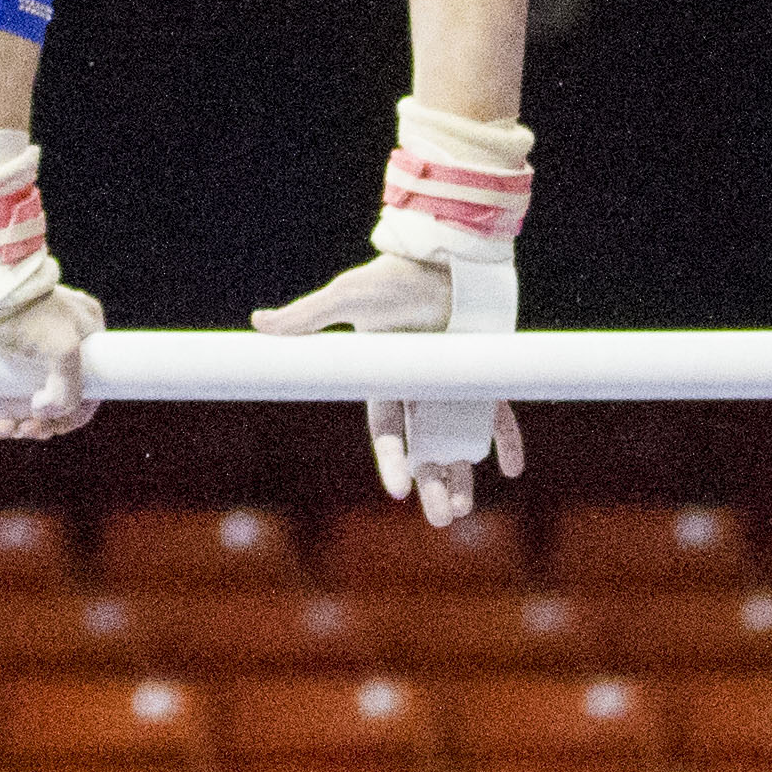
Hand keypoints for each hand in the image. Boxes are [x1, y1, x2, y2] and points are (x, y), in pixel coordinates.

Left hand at [0, 281, 105, 441]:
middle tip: (17, 431)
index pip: (90, 388)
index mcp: (89, 333)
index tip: (47, 429)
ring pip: (25, 394)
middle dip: (37, 421)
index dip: (70, 418)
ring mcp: (31, 344)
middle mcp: (63, 339)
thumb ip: (68, 390)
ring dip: (13, 417)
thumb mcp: (63, 350)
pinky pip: (1, 382)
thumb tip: (45, 413)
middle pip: (56, 395)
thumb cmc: (27, 312)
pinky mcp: (1, 347)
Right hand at [256, 250, 523, 523]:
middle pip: (427, 450)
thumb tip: (257, 324)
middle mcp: (421, 390)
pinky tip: (514, 468)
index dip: (394, 464)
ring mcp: (456, 384)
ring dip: (463, 475)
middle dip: (432, 485)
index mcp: (387, 381)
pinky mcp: (486, 373)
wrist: (444, 252)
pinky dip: (509, 439)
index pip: (389, 434)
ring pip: (460, 442)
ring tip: (464, 509)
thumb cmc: (394, 277)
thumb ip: (308, 318)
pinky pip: (500, 413)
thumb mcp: (349, 299)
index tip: (400, 491)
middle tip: (442, 518)